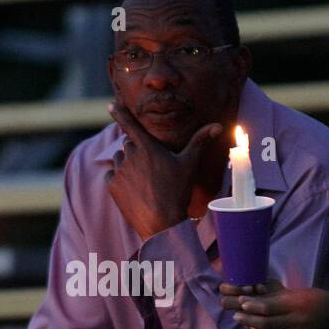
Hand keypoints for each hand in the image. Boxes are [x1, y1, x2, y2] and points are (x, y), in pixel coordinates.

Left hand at [105, 102, 220, 239]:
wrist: (163, 223)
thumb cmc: (178, 191)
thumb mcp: (189, 164)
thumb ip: (199, 141)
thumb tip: (217, 125)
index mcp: (147, 147)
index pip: (129, 124)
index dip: (120, 113)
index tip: (110, 104)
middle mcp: (130, 156)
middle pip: (128, 144)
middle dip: (136, 151)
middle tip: (152, 168)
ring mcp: (119, 171)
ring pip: (119, 159)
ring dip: (127, 164)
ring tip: (144, 181)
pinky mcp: (112, 186)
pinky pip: (111, 176)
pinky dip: (119, 179)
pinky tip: (134, 190)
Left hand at [224, 278, 328, 328]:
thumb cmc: (311, 298)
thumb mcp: (295, 293)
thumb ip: (274, 298)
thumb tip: (248, 300)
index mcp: (297, 305)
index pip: (268, 308)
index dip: (252, 306)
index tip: (241, 303)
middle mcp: (299, 322)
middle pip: (267, 324)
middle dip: (248, 320)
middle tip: (237, 316)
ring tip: (249, 325)